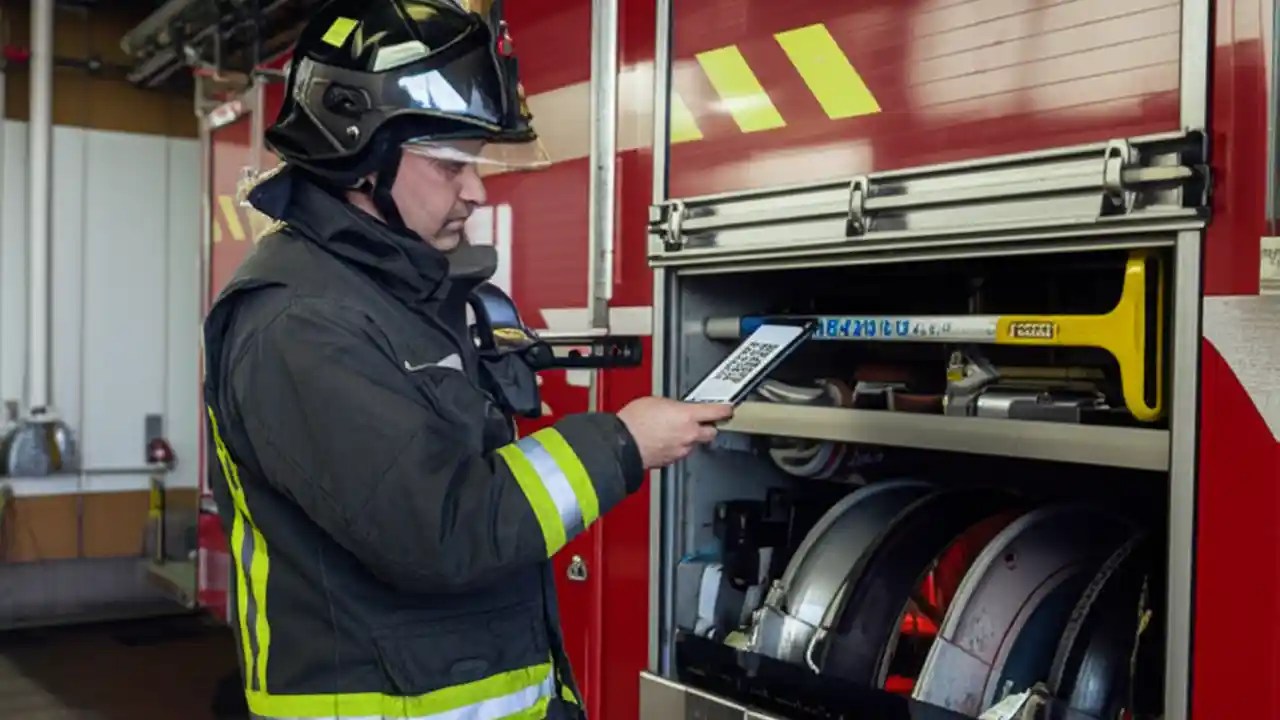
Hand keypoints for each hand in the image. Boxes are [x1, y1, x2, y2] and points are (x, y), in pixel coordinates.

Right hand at [616, 397, 734, 468]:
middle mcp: (689, 435)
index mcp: (687, 416)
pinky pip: (680, 452)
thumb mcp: (656, 401)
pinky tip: (664, 441)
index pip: (717, 412)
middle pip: (711, 432)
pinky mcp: (671, 460)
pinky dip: (676, 447)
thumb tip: (676, 408)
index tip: (729, 408)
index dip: (725, 410)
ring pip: (694, 443)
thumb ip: (673, 406)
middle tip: (702, 421)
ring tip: (673, 430)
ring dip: (689, 438)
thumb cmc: (634, 422)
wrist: (622, 444)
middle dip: (708, 427)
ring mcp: (681, 450)